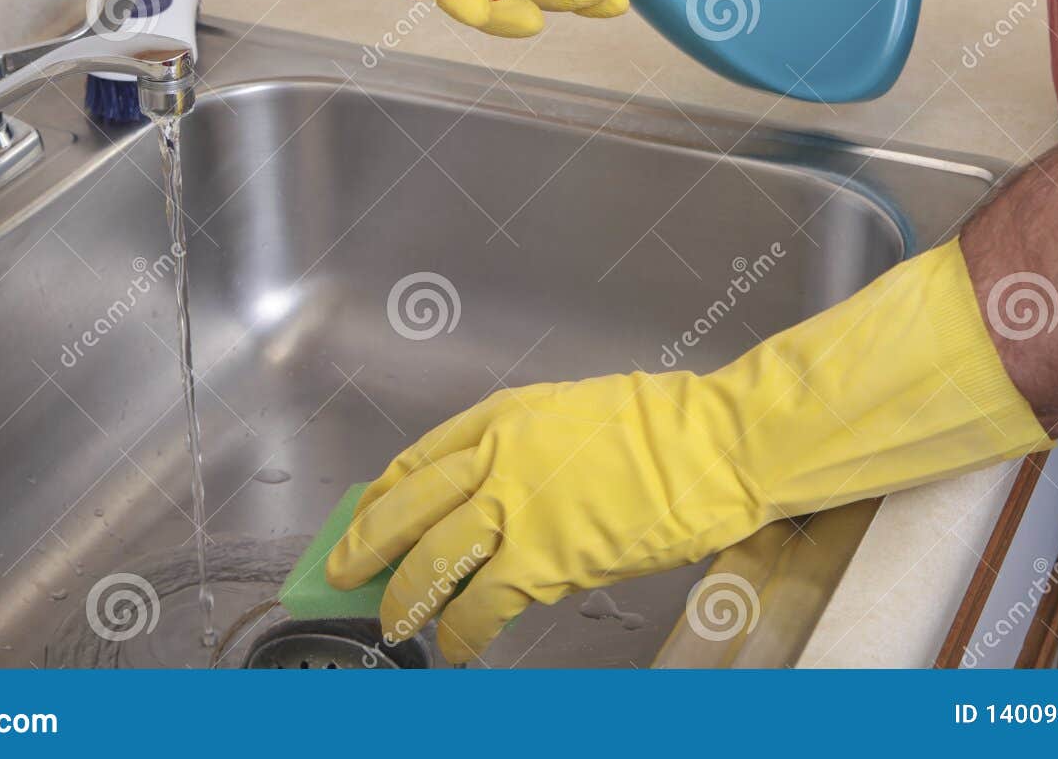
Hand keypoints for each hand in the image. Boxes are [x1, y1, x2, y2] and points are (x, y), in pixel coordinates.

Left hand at [326, 241, 1051, 661]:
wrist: (715, 446)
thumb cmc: (662, 427)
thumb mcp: (572, 413)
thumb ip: (520, 448)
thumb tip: (483, 493)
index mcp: (502, 416)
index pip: (415, 460)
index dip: (381, 498)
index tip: (362, 517)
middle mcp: (496, 456)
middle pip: (403, 508)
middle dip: (363, 547)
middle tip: (342, 573)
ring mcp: (516, 507)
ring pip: (429, 561)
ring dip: (403, 598)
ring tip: (393, 623)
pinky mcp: (544, 557)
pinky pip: (480, 604)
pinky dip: (461, 630)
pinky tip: (457, 644)